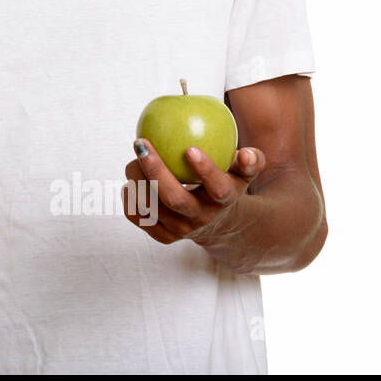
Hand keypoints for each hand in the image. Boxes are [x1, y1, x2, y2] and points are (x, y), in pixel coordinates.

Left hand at [122, 138, 266, 245]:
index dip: (206, 170)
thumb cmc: (226, 186)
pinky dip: (131, 200)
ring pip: (152, 207)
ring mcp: (181, 230)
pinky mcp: (164, 236)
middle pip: (175, 198)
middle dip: (155, 170)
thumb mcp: (243, 176)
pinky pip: (140, 218)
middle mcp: (201, 218)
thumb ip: (250, 162)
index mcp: (222, 201)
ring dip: (137, 181)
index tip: (190, 148)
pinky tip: (129, 183)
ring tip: (133, 160)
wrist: (218, 224)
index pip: (217, 189)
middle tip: (141, 144)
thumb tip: (247, 154)